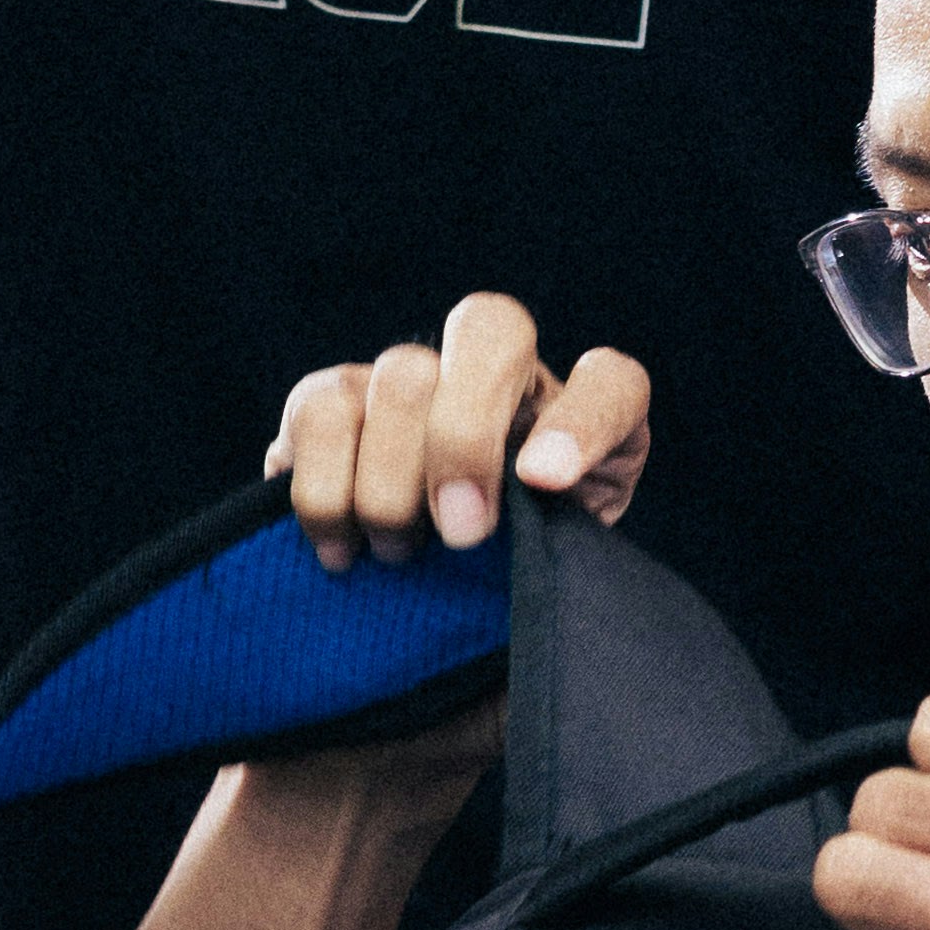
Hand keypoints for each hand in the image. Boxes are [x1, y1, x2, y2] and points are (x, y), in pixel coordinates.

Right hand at [269, 298, 648, 568]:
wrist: (439, 599)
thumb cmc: (511, 580)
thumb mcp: (556, 570)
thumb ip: (557, 550)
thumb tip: (500, 547)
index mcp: (583, 415)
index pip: (611, 383)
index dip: (582, 421)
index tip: (546, 484)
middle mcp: (503, 371)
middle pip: (491, 330)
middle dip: (466, 437)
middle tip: (458, 533)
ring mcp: (413, 375)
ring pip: (401, 376)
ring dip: (392, 481)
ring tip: (399, 553)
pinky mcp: (333, 397)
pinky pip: (318, 410)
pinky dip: (324, 489)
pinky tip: (341, 548)